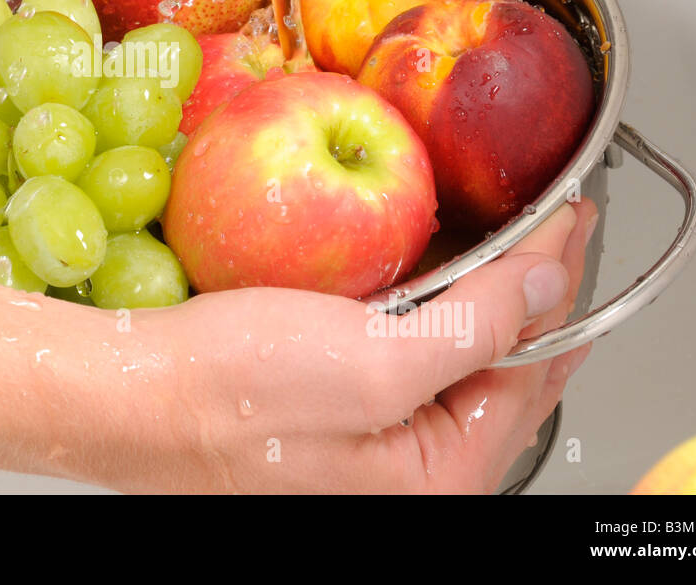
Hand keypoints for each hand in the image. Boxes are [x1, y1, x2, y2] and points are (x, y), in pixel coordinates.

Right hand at [125, 201, 595, 492]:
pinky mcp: (337, 415)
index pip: (533, 367)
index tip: (570, 216)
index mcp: (439, 479)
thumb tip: (547, 288)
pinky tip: (440, 285)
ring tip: (519, 254)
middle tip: (560, 231)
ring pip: (461, 368)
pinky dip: (437, 315)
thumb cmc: (232, 392)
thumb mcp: (373, 361)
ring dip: (491, 305)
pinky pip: (412, 364)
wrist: (125, 394)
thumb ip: (478, 329)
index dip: (558, 282)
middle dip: (537, 300)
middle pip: (507, 376)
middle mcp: (414, 475)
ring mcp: (375, 448)